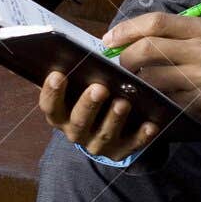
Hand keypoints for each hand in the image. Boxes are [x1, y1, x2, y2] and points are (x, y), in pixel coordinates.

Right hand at [39, 70, 161, 160]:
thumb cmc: (90, 95)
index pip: (50, 106)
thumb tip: (71, 50)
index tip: (58, 74)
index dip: (52, 92)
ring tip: (124, 102)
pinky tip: (150, 125)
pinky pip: (132, 145)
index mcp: (60, 115)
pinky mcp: (119, 152)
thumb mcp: (79, 86)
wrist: (105, 125)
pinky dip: (141, 136)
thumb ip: (76, 73)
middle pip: (78, 121)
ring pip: (104, 134)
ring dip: (114, 118)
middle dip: (89, 104)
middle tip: (99, 88)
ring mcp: (97, 144)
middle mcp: (75, 132)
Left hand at [99, 11, 200, 146]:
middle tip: (119, 65)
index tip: (110, 38)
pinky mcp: (200, 100)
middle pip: (148, 46)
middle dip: (124, 56)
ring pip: (151, 74)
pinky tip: (150, 98)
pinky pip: (162, 96)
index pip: (157, 21)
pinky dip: (151, 97)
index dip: (127, 29)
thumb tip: (133, 36)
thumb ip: (180, 37)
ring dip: (135, 80)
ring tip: (134, 83)